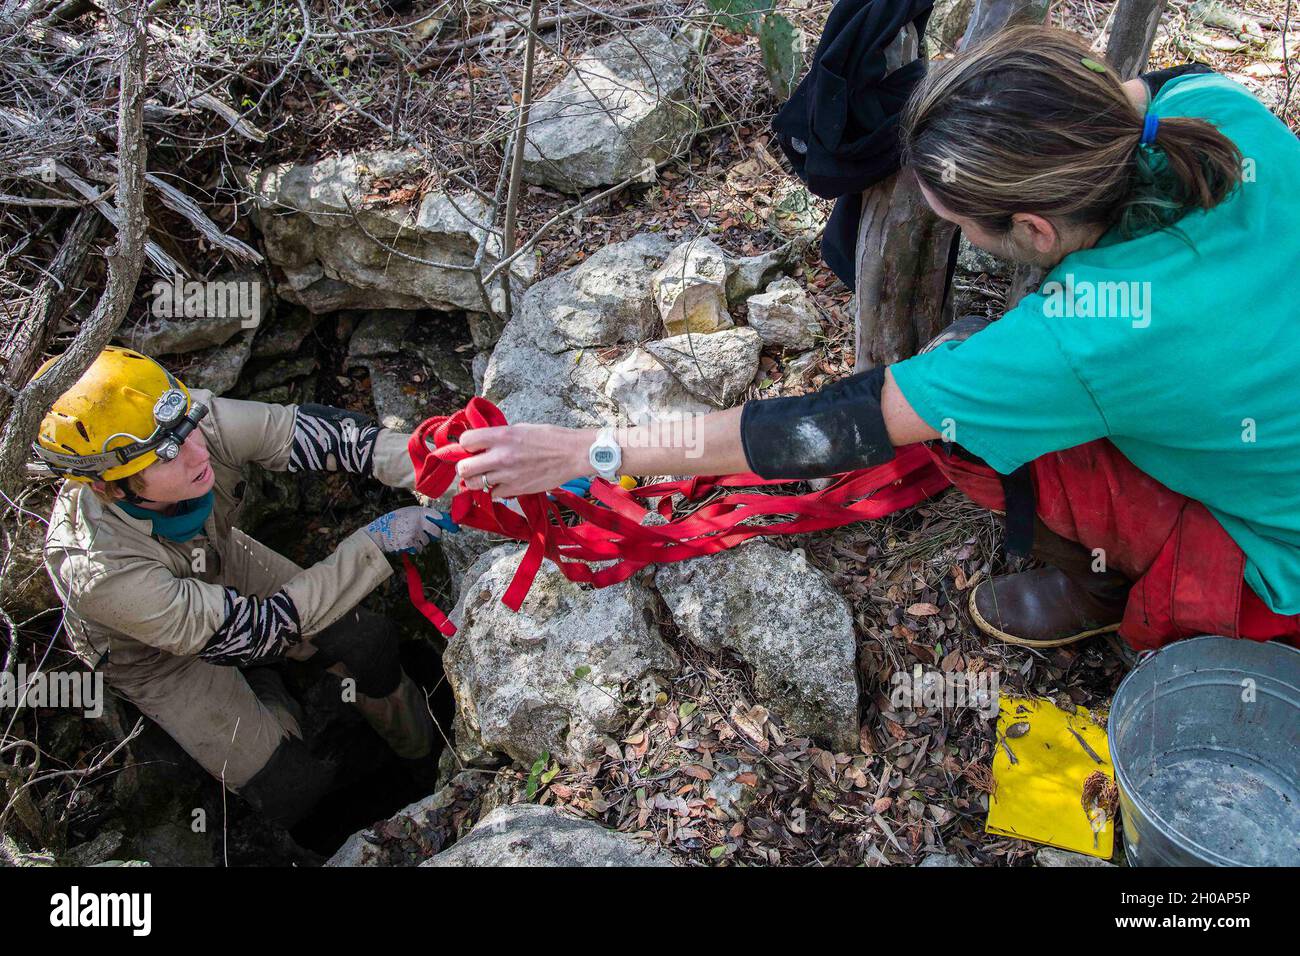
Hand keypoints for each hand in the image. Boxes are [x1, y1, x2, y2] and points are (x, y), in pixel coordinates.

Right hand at [362, 506, 456, 554]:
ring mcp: (415, 533)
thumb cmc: (395, 521)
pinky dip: (415, 548)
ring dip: (421, 542)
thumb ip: (423, 516)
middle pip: (437, 532)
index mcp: (419, 512)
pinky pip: (419, 549)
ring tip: (409, 536)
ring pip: (427, 542)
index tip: (455, 528)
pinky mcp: (411, 543)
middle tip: (428, 534)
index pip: (439, 517)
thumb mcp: (409, 512)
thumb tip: (442, 521)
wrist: (380, 532)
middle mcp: (419, 521)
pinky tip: (406, 542)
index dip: (448, 523)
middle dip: (434, 535)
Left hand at [454, 423, 591, 499]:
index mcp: (502, 436)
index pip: (466, 441)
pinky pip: (493, 494)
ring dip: (477, 480)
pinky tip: (503, 483)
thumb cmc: (550, 438)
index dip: (467, 445)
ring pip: (474, 484)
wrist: (572, 454)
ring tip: (486, 476)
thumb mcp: (521, 428)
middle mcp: (501, 456)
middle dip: (465, 467)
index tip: (472, 447)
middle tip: (474, 465)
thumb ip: (499, 436)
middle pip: (464, 468)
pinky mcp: (516, 489)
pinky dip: (495, 490)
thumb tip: (482, 443)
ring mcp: (508, 475)